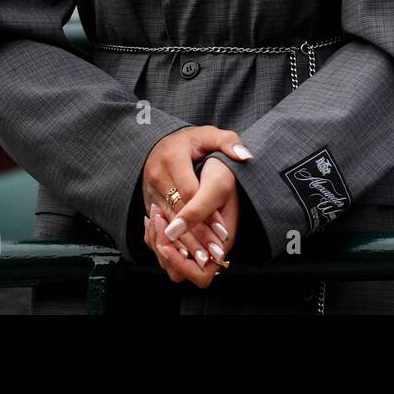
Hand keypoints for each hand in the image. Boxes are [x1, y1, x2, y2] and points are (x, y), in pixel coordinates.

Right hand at [142, 126, 251, 287]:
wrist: (163, 142)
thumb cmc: (192, 140)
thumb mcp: (211, 135)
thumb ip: (228, 142)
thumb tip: (246, 155)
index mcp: (173, 158)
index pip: (190, 192)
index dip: (207, 213)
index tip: (222, 231)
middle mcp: (156, 174)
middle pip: (178, 211)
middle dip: (196, 235)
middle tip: (214, 254)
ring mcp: (148, 189)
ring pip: (167, 222)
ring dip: (184, 242)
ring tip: (202, 259)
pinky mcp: (147, 200)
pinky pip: (159, 224)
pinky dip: (172, 240)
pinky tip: (185, 254)